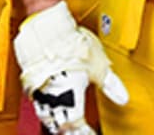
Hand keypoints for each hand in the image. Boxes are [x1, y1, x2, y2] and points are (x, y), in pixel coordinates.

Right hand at [14, 2, 128, 133]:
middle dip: (69, 131)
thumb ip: (110, 85)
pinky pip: (38, 102)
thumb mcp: (99, 66)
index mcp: (70, 103)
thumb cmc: (72, 47)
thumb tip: (123, 98)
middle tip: (78, 131)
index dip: (86, 134)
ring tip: (63, 124)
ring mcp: (39, 92)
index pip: (78, 129)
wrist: (47, 29)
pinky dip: (46, 107)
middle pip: (60, 126)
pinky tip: (50, 103)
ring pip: (46, 116)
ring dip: (56, 122)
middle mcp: (52, 102)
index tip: (91, 134)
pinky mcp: (31, 81)